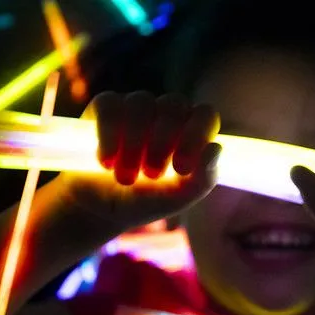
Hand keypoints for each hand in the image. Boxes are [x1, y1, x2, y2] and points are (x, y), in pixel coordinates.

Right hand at [57, 91, 221, 231]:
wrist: (99, 210)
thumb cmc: (144, 201)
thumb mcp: (176, 199)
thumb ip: (202, 179)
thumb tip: (215, 148)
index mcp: (189, 131)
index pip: (205, 115)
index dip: (196, 136)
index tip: (181, 168)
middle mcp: (165, 114)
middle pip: (173, 105)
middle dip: (163, 142)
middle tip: (152, 175)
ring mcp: (134, 106)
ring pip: (141, 103)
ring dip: (135, 143)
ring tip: (125, 177)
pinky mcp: (104, 106)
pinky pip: (110, 106)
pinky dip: (109, 135)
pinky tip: (107, 162)